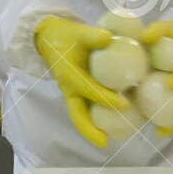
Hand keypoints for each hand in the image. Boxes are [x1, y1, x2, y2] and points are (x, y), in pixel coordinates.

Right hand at [35, 15, 128, 147]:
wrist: (48, 36)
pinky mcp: (75, 92)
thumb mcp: (77, 30)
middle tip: (104, 143)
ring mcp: (71, 92)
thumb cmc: (64, 34)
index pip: (89, 89)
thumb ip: (92, 35)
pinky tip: (111, 124)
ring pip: (79, 115)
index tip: (124, 104)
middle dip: (89, 129)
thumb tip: (109, 39)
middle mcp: (69, 87)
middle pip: (77, 114)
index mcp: (69, 74)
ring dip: (91, 129)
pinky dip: (95, 118)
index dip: (105, 98)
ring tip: (107, 141)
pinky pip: (84, 108)